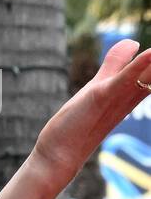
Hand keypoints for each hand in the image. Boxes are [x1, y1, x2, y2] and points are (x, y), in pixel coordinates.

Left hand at [31, 38, 150, 190]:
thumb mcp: (101, 86)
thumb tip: (132, 43)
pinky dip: (140, 65)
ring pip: (150, 73)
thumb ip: (117, 65)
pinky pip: (126, 78)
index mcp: (135, 88)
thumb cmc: (78, 122)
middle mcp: (132, 91)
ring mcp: (117, 94)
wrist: (57, 155)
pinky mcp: (101, 95)